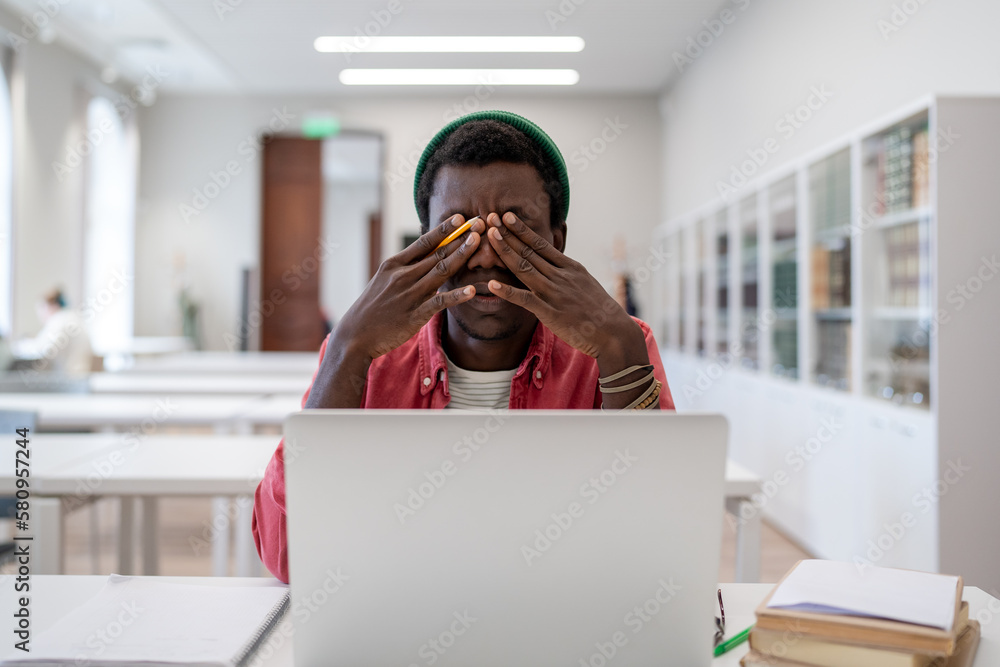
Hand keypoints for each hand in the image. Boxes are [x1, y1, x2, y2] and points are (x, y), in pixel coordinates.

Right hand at [337, 214, 485, 361]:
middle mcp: (403, 276)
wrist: (355, 335)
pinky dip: (456, 296)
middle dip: (460, 237)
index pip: (423, 242)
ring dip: (461, 256)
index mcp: (394, 264)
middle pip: (437, 253)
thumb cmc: (372, 307)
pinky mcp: (414, 315)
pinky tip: (472, 290)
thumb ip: (405, 268)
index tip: (461, 217)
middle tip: (480, 224)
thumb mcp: (384, 280)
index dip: (444, 229)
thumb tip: (426, 256)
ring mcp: (409, 295)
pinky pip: (439, 303)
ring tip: (478, 242)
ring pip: (440, 271)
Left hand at [483, 212, 640, 359]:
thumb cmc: (599, 310)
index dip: (522, 230)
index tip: (507, 216)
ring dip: (506, 251)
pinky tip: (492, 284)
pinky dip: (508, 292)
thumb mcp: (585, 282)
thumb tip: (555, 262)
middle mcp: (560, 276)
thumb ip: (567, 272)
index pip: (540, 244)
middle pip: (528, 252)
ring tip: (490, 236)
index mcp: (569, 267)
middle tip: (490, 217)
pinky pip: (525, 300)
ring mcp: (554, 293)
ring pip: (525, 268)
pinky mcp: (550, 312)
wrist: (614, 331)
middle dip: (508, 234)